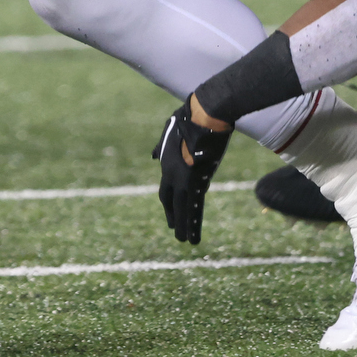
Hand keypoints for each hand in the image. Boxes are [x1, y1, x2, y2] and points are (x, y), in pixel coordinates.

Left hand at [154, 95, 231, 244]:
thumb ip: (163, 144)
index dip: (169, 201)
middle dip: (173, 217)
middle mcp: (171, 174)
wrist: (204, 114)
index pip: (166, 187)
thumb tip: (153, 155)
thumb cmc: (191, 117)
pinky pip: (194, 209)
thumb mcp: (171, 130)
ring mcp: (183, 179)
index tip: (172, 211)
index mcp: (167, 162)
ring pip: (181, 209)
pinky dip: (193, 225)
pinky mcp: (196, 182)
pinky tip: (194, 238)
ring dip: (183, 227)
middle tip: (176, 231)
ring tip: (185, 241)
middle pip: (170, 201)